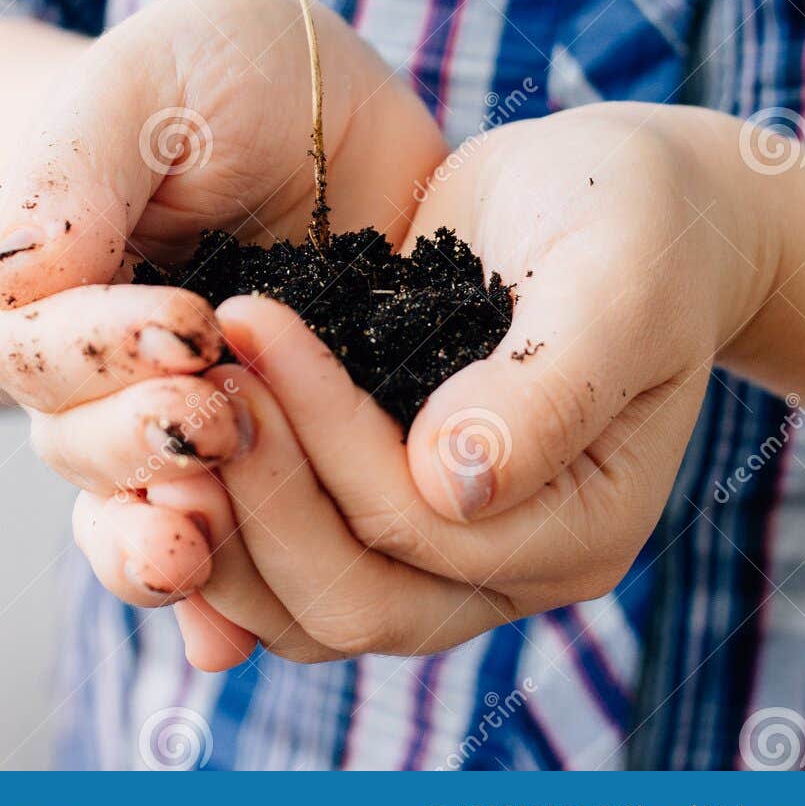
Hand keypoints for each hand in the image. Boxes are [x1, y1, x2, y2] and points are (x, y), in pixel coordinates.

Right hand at [0, 0, 446, 641]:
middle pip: (79, 446)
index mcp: (52, 281)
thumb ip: (78, 164)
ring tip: (201, 553)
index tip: (191, 323)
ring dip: (164, 540)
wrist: (327, 106)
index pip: (35, 346)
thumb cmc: (222, 71)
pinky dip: (223, 603)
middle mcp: (100, 371)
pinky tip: (232, 644)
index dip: (101, 350)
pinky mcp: (272, 451)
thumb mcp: (154, 76)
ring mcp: (182, 419)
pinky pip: (231, 546)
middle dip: (142, 442)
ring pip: (140, 510)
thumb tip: (14, 277)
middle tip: (221, 414)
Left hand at [117, 103, 778, 664]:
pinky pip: (289, 548)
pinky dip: (228, 507)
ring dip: (226, 518)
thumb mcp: (615, 285)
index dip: (326, 437)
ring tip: (168, 406)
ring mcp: (440, 545)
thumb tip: (453, 484)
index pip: (421, 526)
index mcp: (579, 526)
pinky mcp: (383, 499)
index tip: (254, 323)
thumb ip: (552, 388)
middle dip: (259, 493)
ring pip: (304, 600)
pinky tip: (176, 425)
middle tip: (194, 380)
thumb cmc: (636, 229)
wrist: (620, 205)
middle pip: (351, 596)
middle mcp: (507, 564)